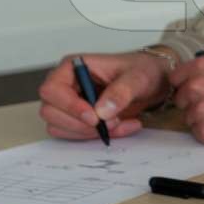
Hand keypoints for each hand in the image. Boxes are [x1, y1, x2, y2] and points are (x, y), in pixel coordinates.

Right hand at [39, 52, 165, 140]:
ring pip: (58, 127)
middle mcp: (65, 85)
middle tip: (111, 122)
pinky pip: (74, 135)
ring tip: (120, 123)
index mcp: (73, 67)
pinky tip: (120, 127)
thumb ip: (121, 91)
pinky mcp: (76, 118)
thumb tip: (101, 111)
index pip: (52, 90)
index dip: (69, 106)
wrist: (153, 81)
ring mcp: (68, 103)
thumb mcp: (138, 77)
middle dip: (81, 124)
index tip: (93, 117)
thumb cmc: (142, 71)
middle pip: (50, 112)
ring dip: (89, 133)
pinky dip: (95, 137)